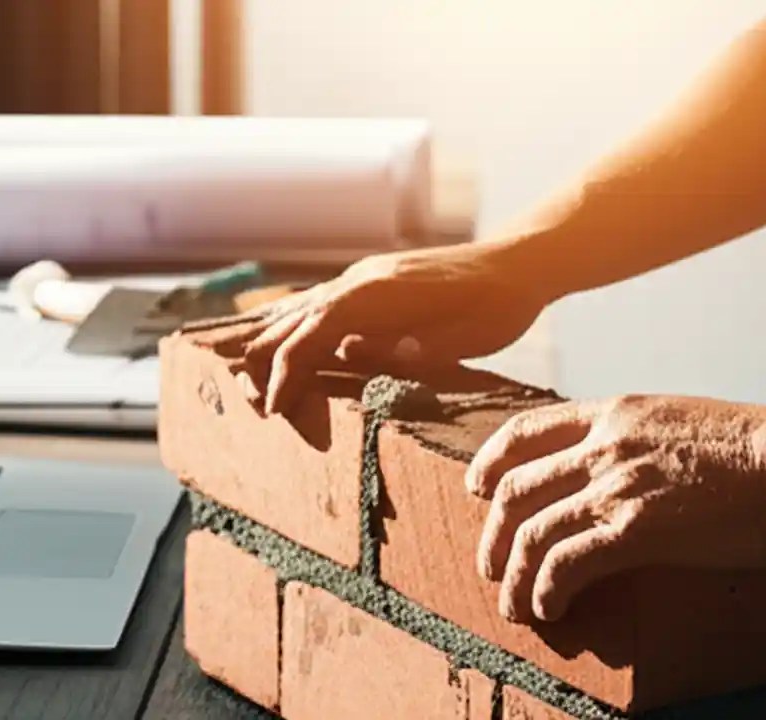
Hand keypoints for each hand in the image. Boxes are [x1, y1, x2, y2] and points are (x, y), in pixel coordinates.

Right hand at [235, 242, 550, 415]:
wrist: (520, 263)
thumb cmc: (499, 306)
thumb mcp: (465, 336)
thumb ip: (414, 347)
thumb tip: (359, 354)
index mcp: (375, 295)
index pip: (308, 338)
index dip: (285, 377)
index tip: (274, 412)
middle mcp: (357, 282)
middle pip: (288, 323)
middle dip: (262, 364)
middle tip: (254, 408)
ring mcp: (359, 279)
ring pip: (295, 312)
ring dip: (267, 345)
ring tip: (245, 379)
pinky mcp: (368, 285)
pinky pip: (315, 305)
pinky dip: (288, 326)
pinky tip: (276, 342)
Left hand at [465, 394, 765, 622]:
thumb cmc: (756, 450)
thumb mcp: (677, 420)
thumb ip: (633, 438)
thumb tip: (607, 470)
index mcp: (613, 412)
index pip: (525, 430)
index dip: (489, 460)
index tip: (475, 487)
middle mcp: (604, 444)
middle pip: (515, 487)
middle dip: (493, 533)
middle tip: (491, 566)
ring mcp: (617, 486)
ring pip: (532, 532)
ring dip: (514, 576)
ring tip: (515, 605)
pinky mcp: (637, 530)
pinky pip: (567, 564)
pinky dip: (548, 590)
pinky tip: (551, 608)